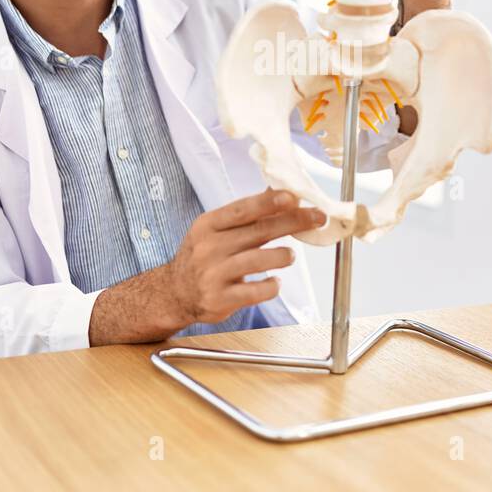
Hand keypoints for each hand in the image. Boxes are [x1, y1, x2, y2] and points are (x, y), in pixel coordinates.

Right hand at [160, 188, 323, 327]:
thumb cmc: (203, 256)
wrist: (174, 292)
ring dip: (282, 255)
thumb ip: (245, 215)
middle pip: (258, 231)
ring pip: (258, 260)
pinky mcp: (220, 299)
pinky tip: (275, 282)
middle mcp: (209, 247)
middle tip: (316, 218)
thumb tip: (279, 192)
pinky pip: (255, 291)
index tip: (294, 197)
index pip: (242, 210)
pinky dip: (272, 286)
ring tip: (290, 255)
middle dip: (292, 222)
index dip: (269, 202)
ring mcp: (214, 274)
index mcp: (208, 225)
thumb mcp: (215, 229)